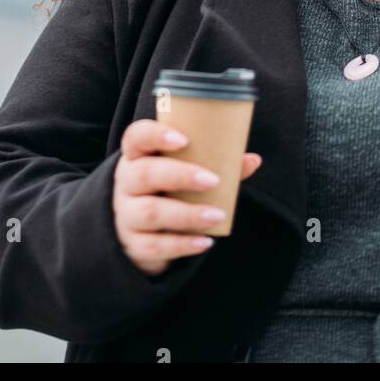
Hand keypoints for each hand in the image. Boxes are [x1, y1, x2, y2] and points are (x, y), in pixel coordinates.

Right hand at [112, 119, 262, 276]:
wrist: (141, 231)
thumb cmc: (168, 189)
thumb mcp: (184, 172)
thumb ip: (216, 164)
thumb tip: (253, 160)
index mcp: (137, 156)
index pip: (136, 137)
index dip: (155, 135)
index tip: (183, 139)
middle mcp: (126, 183)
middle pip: (144, 174)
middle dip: (180, 175)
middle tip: (214, 180)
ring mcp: (126, 214)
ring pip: (150, 212)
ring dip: (187, 214)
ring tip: (217, 215)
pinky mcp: (133, 244)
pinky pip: (154, 245)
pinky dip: (182, 244)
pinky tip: (205, 242)